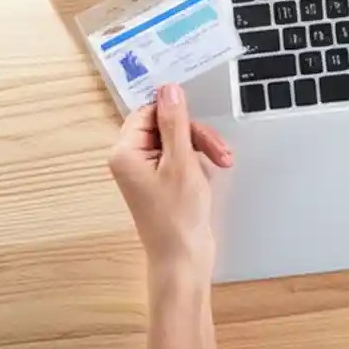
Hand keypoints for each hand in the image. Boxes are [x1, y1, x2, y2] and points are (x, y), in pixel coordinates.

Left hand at [107, 83, 231, 279]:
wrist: (184, 259)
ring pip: (178, 140)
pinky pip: (181, 156)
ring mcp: (146, 171)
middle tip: (220, 153)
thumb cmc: (179, 216)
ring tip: (223, 163)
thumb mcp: (181, 162)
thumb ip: (175, 123)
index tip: (200, 124)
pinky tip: (212, 174)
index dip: (177, 114)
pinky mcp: (162, 180)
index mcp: (125, 152)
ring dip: (203, 148)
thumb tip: (169, 89)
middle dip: (196, 135)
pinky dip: (199, 161)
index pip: (149, 112)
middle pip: (166, 125)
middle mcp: (131, 159)